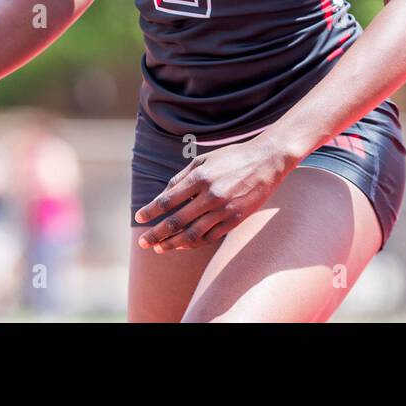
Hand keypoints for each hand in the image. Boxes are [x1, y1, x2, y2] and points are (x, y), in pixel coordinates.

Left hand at [134, 136, 292, 251]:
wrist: (267, 161)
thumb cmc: (232, 157)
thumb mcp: (204, 159)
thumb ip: (182, 176)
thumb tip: (165, 194)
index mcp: (200, 177)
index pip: (168, 200)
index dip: (151, 211)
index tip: (139, 219)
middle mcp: (210, 195)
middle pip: (176, 221)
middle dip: (156, 234)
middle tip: (143, 243)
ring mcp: (224, 210)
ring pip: (192, 234)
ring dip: (173, 244)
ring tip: (159, 248)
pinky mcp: (235, 220)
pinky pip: (210, 237)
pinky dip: (194, 243)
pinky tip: (183, 245)